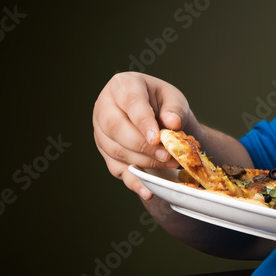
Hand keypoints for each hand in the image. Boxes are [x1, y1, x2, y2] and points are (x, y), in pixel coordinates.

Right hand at [92, 71, 197, 199]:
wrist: (158, 117)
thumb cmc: (163, 104)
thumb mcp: (174, 99)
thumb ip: (175, 109)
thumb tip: (172, 123)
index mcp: (122, 85)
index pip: (130, 102)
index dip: (142, 121)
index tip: (157, 138)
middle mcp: (104, 107)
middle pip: (115, 128)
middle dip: (142, 145)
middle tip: (167, 155)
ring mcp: (100, 131)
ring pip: (115, 150)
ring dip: (143, 161)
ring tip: (168, 164)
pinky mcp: (105, 153)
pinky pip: (116, 169)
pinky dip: (133, 181)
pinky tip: (148, 191)